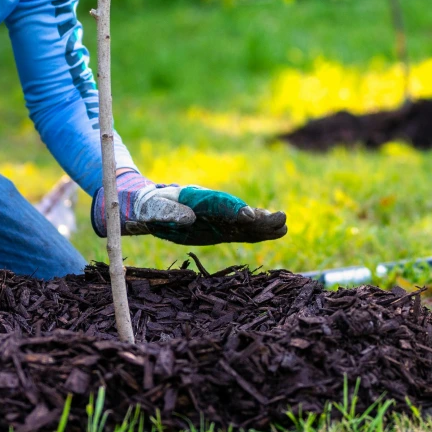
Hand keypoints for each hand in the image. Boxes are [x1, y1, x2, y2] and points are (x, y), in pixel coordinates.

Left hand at [93, 169, 287, 244]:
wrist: (147, 205)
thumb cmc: (148, 206)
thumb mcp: (151, 207)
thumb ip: (167, 211)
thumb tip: (188, 218)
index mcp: (195, 199)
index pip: (218, 204)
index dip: (234, 209)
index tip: (249, 215)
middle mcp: (211, 206)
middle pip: (237, 211)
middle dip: (258, 216)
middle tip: (280, 219)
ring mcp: (217, 218)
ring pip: (244, 222)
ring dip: (263, 224)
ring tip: (283, 226)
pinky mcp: (219, 228)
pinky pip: (241, 231)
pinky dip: (257, 232)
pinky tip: (275, 232)